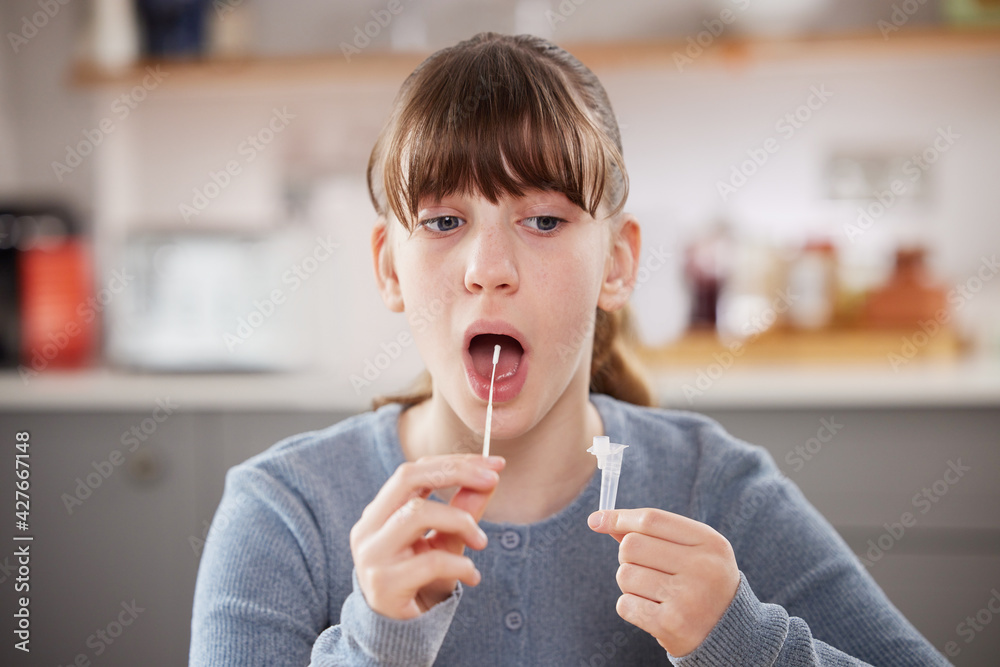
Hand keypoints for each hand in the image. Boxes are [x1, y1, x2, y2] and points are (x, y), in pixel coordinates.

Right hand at [350, 454, 504, 619]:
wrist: (399, 633)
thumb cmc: (420, 582)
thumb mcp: (444, 542)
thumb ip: (462, 512)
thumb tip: (490, 479)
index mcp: (380, 512)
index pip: (414, 471)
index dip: (454, 462)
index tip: (493, 464)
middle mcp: (368, 528)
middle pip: (408, 478)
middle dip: (456, 472)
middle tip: (492, 480)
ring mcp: (372, 555)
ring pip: (417, 513)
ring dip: (460, 520)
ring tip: (482, 541)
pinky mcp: (384, 584)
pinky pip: (429, 561)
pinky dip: (460, 565)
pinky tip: (473, 576)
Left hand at [588, 508, 739, 656]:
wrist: (732, 633)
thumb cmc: (704, 583)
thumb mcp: (693, 550)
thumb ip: (653, 533)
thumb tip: (602, 520)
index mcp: (710, 542)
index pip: (651, 519)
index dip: (619, 517)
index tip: (597, 520)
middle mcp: (701, 567)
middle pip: (632, 545)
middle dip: (628, 556)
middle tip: (647, 569)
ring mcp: (686, 597)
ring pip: (625, 575)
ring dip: (630, 584)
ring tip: (654, 592)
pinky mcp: (671, 625)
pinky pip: (625, 604)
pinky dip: (631, 606)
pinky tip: (653, 610)